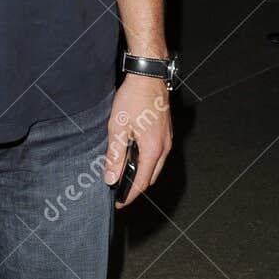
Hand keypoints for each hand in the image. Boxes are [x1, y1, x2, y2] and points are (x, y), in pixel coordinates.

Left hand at [104, 75, 171, 207]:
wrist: (149, 75)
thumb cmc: (133, 98)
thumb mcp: (117, 128)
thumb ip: (115, 156)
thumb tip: (111, 178)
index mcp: (153, 150)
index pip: (141, 182)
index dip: (129, 195)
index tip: (118, 203)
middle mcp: (164, 147)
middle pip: (150, 177)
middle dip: (136, 187)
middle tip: (119, 191)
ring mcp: (167, 140)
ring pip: (155, 166)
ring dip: (141, 174)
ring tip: (123, 176)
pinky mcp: (166, 132)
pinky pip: (158, 155)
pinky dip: (146, 162)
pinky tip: (133, 158)